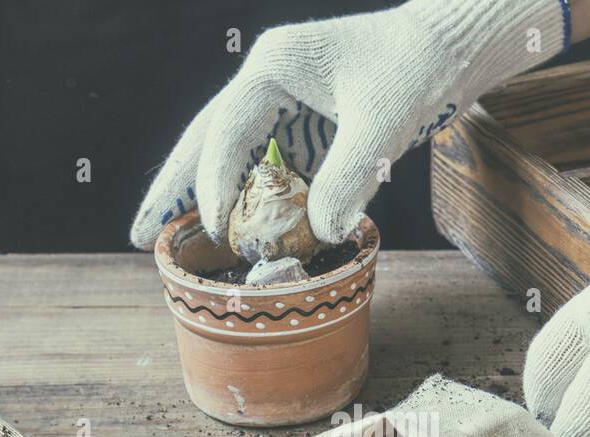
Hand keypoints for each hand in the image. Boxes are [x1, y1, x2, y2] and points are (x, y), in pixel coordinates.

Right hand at [129, 0, 569, 249]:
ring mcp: (283, 100)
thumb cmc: (418, 71)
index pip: (226, 131)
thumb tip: (321, 233)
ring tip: (168, 237)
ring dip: (201, 195)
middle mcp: (268, 81)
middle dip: (172, 189)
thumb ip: (349, 176)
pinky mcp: (304, 121)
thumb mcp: (383, 124)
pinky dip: (245, 196)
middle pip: (205, 139)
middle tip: (139, 236)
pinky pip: (262, 163)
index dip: (214, 185)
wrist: (451, 46)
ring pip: (227, 152)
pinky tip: (233, 228)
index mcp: (274, 67)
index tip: (213, 232)